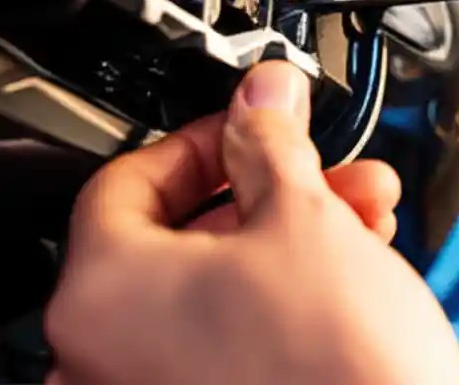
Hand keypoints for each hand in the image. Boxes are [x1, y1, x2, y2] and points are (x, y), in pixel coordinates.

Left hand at [45, 61, 458, 384]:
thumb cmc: (337, 372)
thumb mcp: (305, 218)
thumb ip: (270, 140)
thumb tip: (261, 99)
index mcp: (100, 293)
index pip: (129, 178)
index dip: (206, 139)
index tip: (253, 125)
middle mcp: (100, 357)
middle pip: (181, 235)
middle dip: (270, 188)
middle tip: (322, 168)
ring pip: (213, 288)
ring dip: (288, 238)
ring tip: (358, 216)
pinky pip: (223, 340)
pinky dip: (275, 299)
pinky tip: (343, 273)